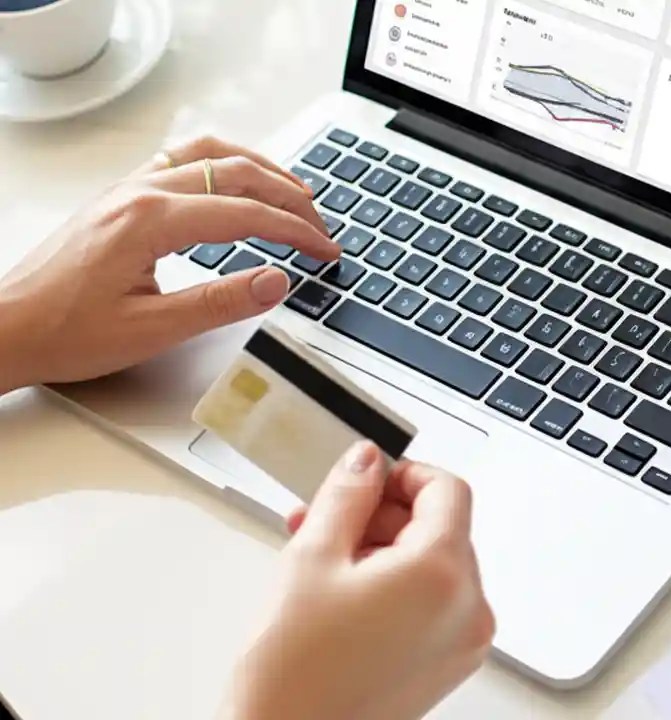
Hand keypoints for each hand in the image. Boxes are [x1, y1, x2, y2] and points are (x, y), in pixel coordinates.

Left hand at [0, 136, 339, 392]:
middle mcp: (140, 192)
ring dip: (259, 168)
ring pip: (210, 154)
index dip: (295, 231)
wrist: (6, 328)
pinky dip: (224, 165)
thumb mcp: (151, 329)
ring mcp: (128, 190)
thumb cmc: (63, 331)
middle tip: (321, 227)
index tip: (324, 250)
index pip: (246, 213)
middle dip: (289, 197)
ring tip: (293, 193)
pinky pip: (182, 160)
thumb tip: (275, 281)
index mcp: (150, 220)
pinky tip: (236, 182)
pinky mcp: (121, 198)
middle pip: (236, 172)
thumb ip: (221, 302)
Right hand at [221, 442, 494, 719]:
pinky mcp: (446, 665)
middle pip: (442, 529)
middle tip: (329, 517)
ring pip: (433, 566)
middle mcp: (468, 609)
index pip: (448, 490)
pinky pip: (431, 604)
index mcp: (443, 575)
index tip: (367, 475)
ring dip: (383, 550)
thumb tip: (367, 462)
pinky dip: (394, 587)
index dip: (404, 473)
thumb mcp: (312, 559)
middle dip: (383, 516)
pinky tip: (342, 590)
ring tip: (322, 556)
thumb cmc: (294, 675)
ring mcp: (462, 642)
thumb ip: (347, 495)